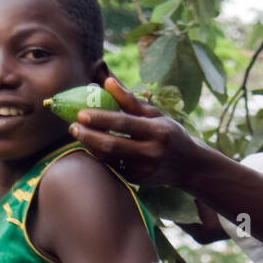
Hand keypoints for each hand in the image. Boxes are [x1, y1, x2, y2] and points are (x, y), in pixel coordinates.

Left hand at [68, 75, 193, 187]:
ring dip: (91, 146)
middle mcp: (152, 153)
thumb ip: (131, 100)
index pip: (124, 123)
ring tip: (79, 135)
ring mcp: (145, 170)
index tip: (81, 114)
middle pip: (113, 145)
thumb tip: (107, 82)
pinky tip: (91, 146)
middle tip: (73, 127)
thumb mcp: (155, 114)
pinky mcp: (139, 181)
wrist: (189, 166)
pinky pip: (114, 168)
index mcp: (158, 131)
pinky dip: (100, 157)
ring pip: (110, 159)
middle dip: (89, 136)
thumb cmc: (170, 134)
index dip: (100, 118)